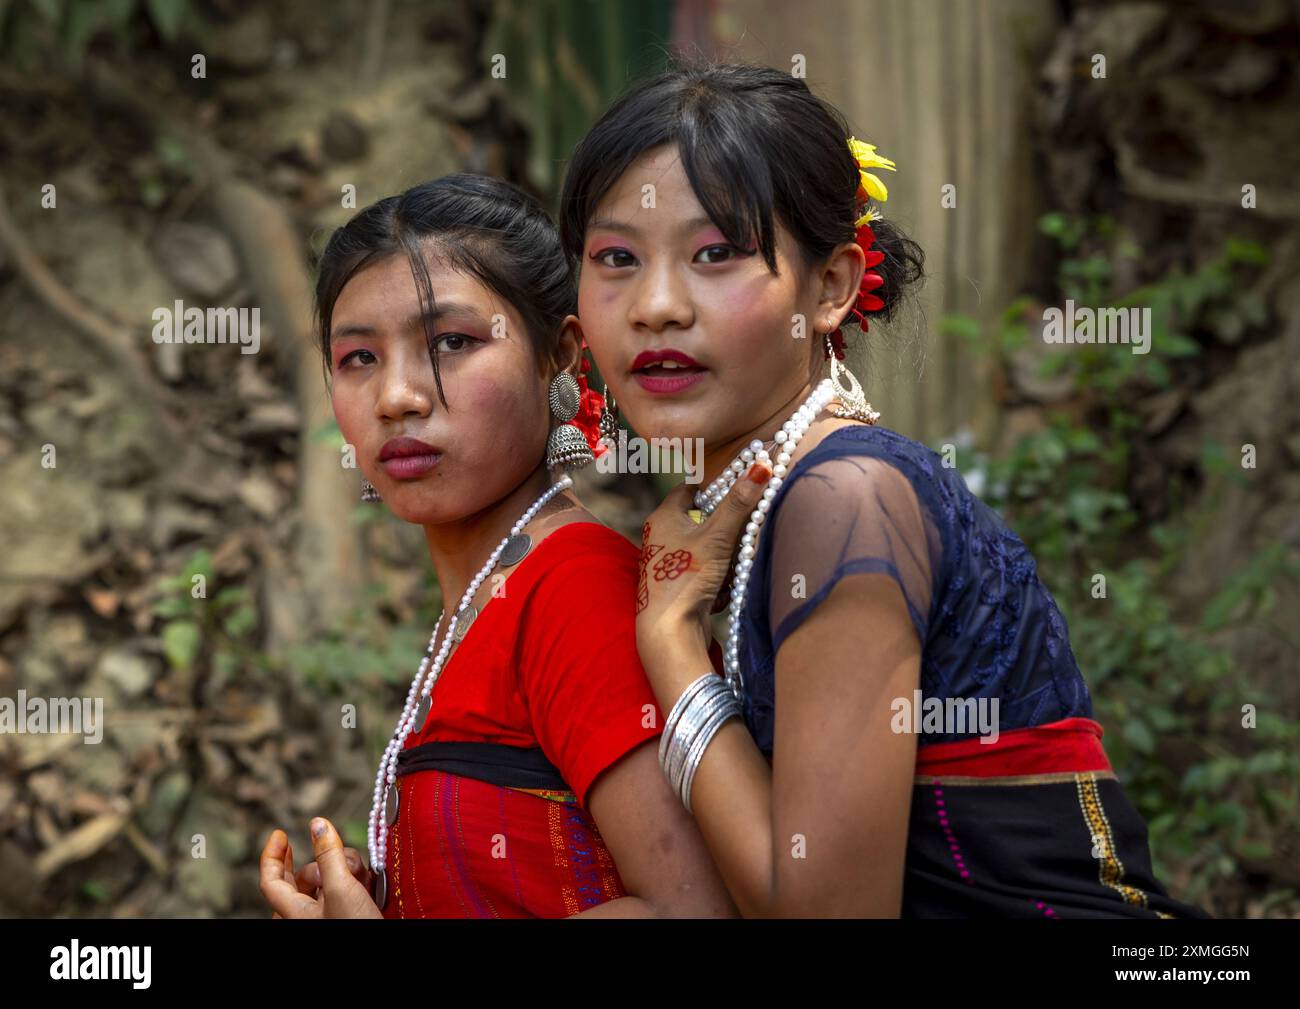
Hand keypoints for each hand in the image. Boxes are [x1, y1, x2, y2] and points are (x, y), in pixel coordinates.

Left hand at [260, 818, 383, 918]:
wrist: (382, 951)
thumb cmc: (355, 928)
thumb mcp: (342, 887)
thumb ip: (329, 854)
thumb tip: (317, 824)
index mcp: (293, 912)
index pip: (270, 880)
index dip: (272, 854)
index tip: (280, 833)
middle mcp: (304, 917)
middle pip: (300, 880)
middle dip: (319, 860)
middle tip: (324, 850)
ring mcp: (324, 918)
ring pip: (324, 884)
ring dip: (342, 869)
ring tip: (360, 871)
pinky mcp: (344, 917)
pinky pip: (341, 893)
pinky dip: (352, 882)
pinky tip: (367, 880)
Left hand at [636, 462, 772, 655]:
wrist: (669, 630)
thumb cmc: (685, 577)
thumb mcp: (718, 536)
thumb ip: (739, 504)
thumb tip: (761, 467)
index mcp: (663, 516)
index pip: (690, 489)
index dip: (715, 487)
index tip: (738, 490)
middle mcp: (660, 536)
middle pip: (704, 520)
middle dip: (727, 530)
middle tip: (740, 537)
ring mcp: (668, 562)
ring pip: (708, 548)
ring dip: (725, 557)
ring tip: (728, 570)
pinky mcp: (677, 585)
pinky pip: (706, 572)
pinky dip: (718, 578)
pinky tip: (720, 590)